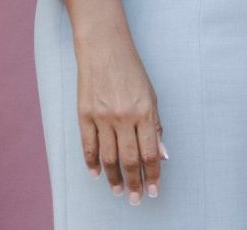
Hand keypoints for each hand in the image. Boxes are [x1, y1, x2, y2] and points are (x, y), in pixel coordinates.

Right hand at [74, 28, 164, 204]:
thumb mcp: (151, 95)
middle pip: (130, 159)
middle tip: (135, 199)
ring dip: (114, 178)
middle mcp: (124, 116)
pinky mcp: (84, 114)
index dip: (153, 175)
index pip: (150, 153)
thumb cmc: (131, 70)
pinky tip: (97, 174)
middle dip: (134, 183)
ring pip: (108, 157)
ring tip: (118, 191)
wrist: (104, 47)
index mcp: (145, 111)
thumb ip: (155, 126)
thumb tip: (161, 155)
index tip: (154, 190)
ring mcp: (102, 116)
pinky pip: (88, 146)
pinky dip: (92, 163)